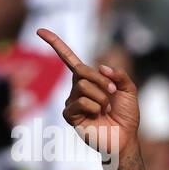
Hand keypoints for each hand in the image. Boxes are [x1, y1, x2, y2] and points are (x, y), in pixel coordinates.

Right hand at [38, 27, 139, 158]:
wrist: (124, 138)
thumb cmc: (126, 116)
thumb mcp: (128, 89)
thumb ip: (118, 74)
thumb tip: (100, 67)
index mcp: (89, 79)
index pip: (68, 59)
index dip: (55, 44)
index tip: (40, 31)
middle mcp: (77, 89)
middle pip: (82, 71)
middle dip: (102, 80)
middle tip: (113, 92)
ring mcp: (72, 102)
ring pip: (83, 87)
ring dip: (101, 97)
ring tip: (106, 109)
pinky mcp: (70, 116)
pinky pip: (80, 102)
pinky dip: (93, 107)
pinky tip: (96, 116)